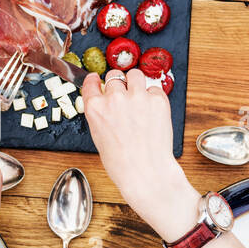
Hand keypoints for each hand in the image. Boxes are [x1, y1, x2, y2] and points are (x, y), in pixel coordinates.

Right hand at [83, 71, 248, 247]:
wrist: (146, 173)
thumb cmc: (121, 163)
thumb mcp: (99, 137)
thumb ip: (100, 115)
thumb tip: (105, 102)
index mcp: (95, 108)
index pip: (91, 82)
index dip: (95, 81)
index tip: (98, 81)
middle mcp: (114, 98)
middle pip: (114, 76)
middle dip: (118, 84)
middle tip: (124, 96)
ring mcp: (137, 97)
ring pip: (135, 74)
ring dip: (136, 83)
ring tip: (139, 97)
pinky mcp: (157, 100)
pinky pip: (154, 89)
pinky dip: (153, 97)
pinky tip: (152, 112)